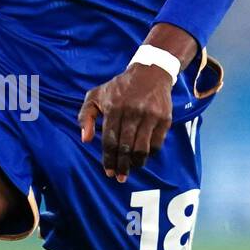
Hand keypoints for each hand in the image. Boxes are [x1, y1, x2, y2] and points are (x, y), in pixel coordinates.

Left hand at [78, 63, 174, 181]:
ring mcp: (150, 116)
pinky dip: (150, 154)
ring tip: (132, 168)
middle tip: (120, 177)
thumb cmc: (119, 88)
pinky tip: (144, 156)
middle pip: (126, 148)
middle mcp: (132, 112)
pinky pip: (157, 144)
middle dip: (122, 165)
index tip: (108, 171)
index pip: (110, 141)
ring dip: (136, 163)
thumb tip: (86, 139)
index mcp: (114, 108)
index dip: (108, 159)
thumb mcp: (96, 95)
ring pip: (142, 148)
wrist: (151, 72)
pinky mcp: (164, 118)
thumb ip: (85, 116)